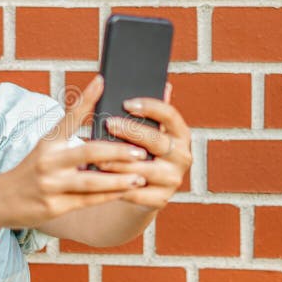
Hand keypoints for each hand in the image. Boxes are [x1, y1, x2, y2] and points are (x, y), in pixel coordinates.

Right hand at [0, 75, 148, 228]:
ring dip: (120, 179)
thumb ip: (69, 141)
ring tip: (141, 176)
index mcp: (47, 142)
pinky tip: (126, 192)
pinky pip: (89, 200)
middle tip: (140, 150)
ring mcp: (51, 184)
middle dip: (118, 151)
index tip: (102, 80)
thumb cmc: (30, 172)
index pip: (69, 116)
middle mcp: (48, 160)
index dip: (86, 98)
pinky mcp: (55, 206)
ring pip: (92, 180)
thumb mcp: (44, 150)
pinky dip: (109, 196)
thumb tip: (103, 131)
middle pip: (88, 151)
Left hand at [95, 82, 191, 208]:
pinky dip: (117, 185)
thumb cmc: (142, 151)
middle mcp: (183, 156)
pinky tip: (100, 178)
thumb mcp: (147, 130)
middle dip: (131, 132)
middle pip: (156, 141)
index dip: (150, 107)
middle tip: (108, 123)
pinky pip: (137, 192)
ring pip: (144, 168)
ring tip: (98, 155)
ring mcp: (173, 179)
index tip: (126, 102)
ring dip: (120, 162)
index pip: (170, 115)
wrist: (144, 189)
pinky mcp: (161, 199)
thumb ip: (151, 112)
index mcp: (181, 134)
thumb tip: (163, 83)